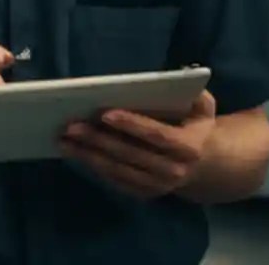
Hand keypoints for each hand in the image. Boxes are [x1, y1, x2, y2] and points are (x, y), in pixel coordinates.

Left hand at [59, 89, 216, 199]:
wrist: (204, 164)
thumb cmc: (195, 126)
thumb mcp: (204, 107)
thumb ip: (195, 93)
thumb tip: (181, 75)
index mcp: (189, 147)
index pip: (157, 135)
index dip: (131, 124)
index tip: (104, 113)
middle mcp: (174, 171)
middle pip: (130, 154)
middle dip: (98, 140)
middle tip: (71, 125)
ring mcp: (158, 186)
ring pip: (118, 170)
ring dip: (88, 155)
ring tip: (64, 140)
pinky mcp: (144, 193)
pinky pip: (115, 180)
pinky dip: (93, 167)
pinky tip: (75, 152)